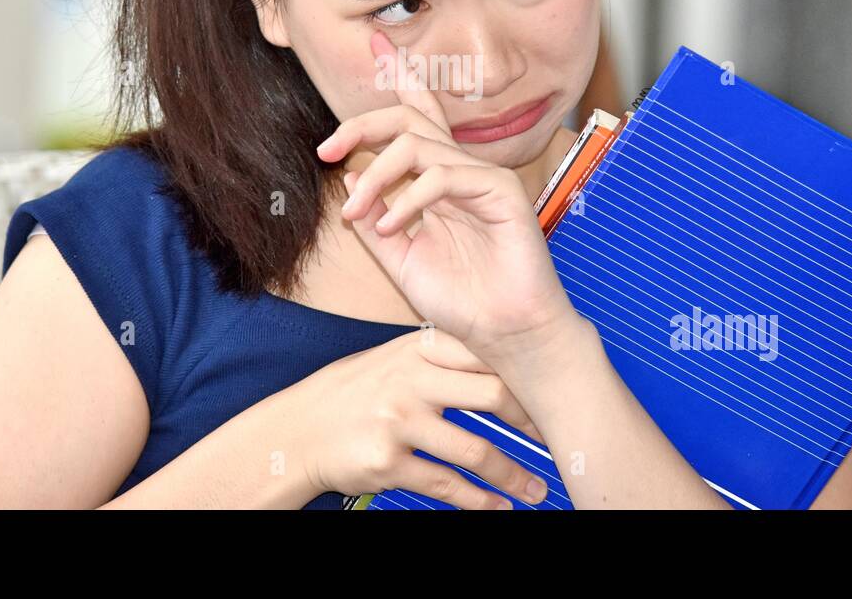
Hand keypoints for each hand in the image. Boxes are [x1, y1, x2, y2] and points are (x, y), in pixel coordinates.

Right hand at [292, 329, 550, 507]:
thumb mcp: (394, 359)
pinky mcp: (387, 463)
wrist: (297, 431)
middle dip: (531, 422)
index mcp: (417, 346)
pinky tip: (499, 506)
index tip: (551, 396)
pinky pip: (447, 487)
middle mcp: (409, 379)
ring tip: (537, 491)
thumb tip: (506, 361)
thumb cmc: (356, 393)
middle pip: (492, 395)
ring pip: (476, 452)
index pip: (486, 354)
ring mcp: (398, 422)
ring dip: (514, 476)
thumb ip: (441, 356)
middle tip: (554, 441)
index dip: (526, 377)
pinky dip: (480, 501)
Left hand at [317, 30, 577, 365]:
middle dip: (363, 123)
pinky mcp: (502, 191)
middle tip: (326, 150)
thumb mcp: (400, 259)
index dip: (400, 76)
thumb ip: (374, 220)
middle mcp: (461, 170)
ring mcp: (483, 177)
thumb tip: (348, 182)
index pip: (418, 116)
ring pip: (418, 144)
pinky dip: (408, 199)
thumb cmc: (461, 300)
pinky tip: (393, 227)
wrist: (504, 335)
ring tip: (358, 213)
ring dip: (377, 176)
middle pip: (411, 116)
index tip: (375, 42)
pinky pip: (443, 175)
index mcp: (439, 180)